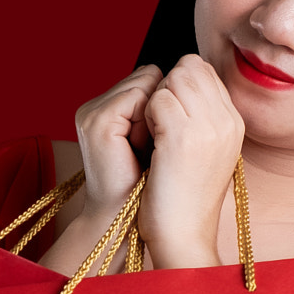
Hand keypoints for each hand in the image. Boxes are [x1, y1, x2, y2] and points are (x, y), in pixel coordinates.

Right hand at [69, 64, 162, 218]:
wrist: (130, 220)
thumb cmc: (153, 186)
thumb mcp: (162, 139)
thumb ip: (168, 108)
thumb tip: (199, 78)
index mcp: (109, 107)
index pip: (153, 77)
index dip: (171, 101)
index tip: (168, 137)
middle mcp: (97, 105)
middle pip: (152, 74)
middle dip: (167, 104)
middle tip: (157, 144)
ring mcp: (94, 111)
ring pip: (147, 80)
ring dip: (160, 111)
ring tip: (149, 147)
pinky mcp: (98, 121)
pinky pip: (138, 95)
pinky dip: (149, 118)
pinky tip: (142, 146)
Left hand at [136, 55, 244, 268]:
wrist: (183, 237)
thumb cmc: (183, 200)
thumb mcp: (205, 154)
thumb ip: (201, 119)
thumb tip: (180, 87)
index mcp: (234, 124)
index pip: (205, 72)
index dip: (178, 86)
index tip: (167, 118)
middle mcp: (228, 120)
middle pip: (191, 67)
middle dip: (166, 86)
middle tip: (156, 124)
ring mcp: (209, 126)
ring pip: (174, 78)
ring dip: (155, 101)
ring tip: (154, 135)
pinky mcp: (183, 136)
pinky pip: (158, 98)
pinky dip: (145, 116)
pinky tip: (148, 143)